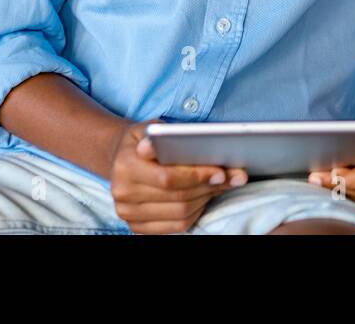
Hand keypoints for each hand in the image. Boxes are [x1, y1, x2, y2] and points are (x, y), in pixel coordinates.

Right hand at [108, 119, 248, 233]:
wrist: (121, 158)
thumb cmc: (144, 141)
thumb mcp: (153, 128)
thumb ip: (173, 135)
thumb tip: (202, 142)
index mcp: (125, 165)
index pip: (168, 177)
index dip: (198, 176)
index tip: (222, 172)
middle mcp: (123, 192)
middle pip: (178, 197)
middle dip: (210, 187)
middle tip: (234, 178)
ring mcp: (127, 212)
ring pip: (180, 214)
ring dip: (206, 199)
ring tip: (221, 185)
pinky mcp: (136, 226)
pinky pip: (175, 226)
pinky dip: (195, 213)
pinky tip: (204, 198)